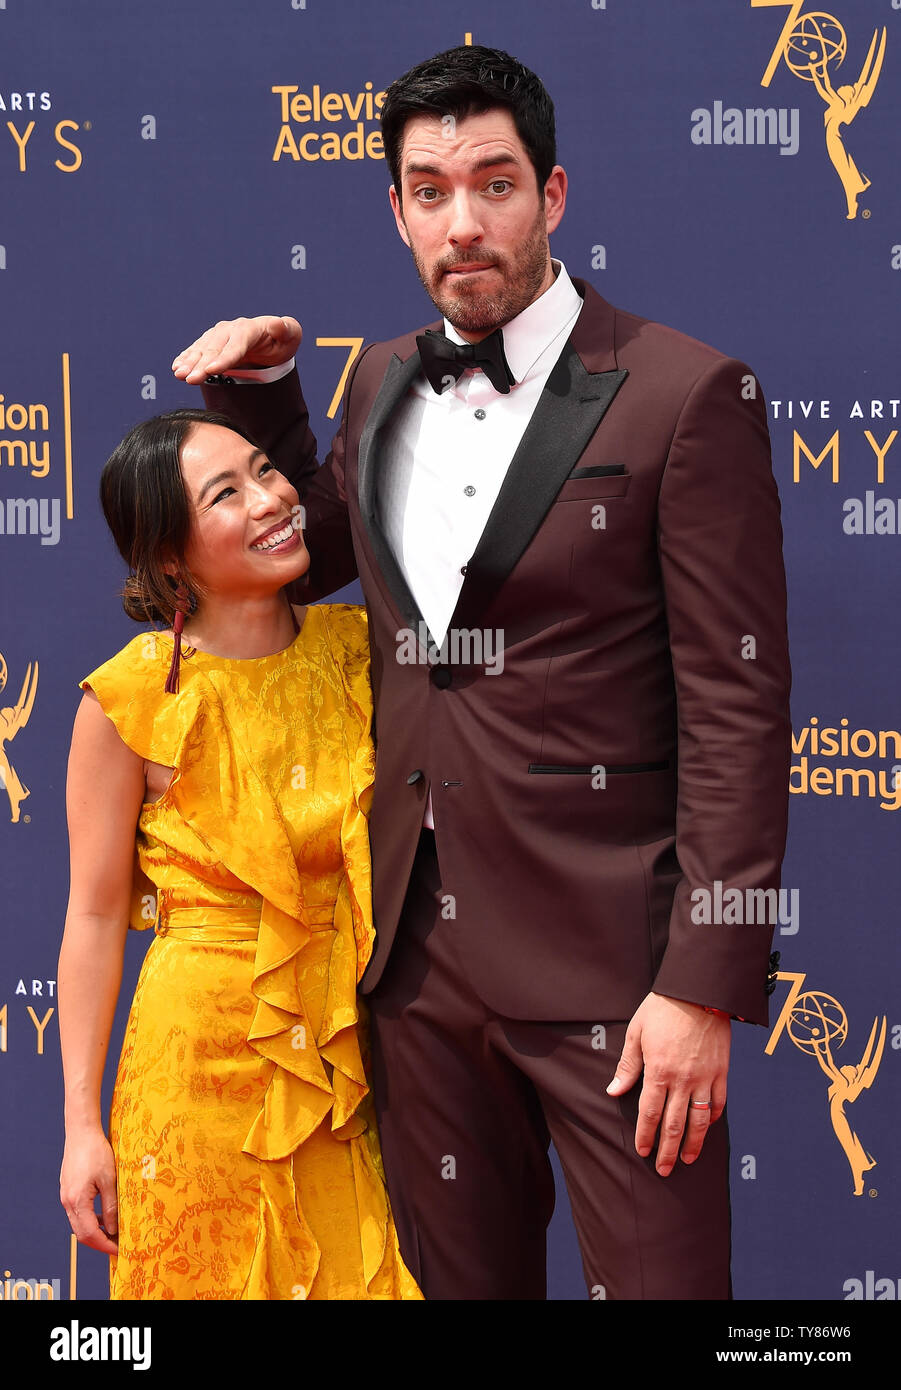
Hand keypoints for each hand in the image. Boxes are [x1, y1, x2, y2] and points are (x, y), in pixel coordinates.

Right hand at [60, 1129, 118, 1254]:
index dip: (105, 1245)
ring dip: (95, 1232)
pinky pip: (78, 1212)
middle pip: (82, 1233)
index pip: (90, 1234)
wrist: (81, 1131)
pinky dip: (91, 1219)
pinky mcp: (68, 1190)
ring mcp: (66, 1196)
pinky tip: (105, 1216)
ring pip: (79, 1224)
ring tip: (114, 1234)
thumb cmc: (96, 1152)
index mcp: (77, 1201)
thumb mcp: (109, 1179)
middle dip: (100, 1243)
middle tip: (118, 1246)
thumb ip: (111, 1206)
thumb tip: (114, 1229)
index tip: (120, 1250)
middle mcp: (68, 1201)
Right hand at [171, 314, 301, 383]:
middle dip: (200, 364)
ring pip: (202, 349)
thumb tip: (278, 324)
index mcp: (249, 328)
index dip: (223, 358)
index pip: (235, 345)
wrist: (272, 338)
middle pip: (214, 349)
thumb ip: (287, 329)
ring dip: (189, 362)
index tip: (212, 370)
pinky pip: (196, 350)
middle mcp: (230, 329)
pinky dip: (186, 357)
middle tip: (190, 378)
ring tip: (179, 374)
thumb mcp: (291, 334)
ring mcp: (219, 335)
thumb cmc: (283, 339)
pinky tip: (177, 367)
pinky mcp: (211, 343)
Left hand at [605, 991, 729, 1176]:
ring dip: (693, 1143)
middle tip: (664, 1170)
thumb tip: (614, 1091)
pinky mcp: (722, 1072)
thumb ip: (627, 1066)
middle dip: (668, 1150)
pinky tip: (708, 1128)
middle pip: (675, 1124)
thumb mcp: (636, 1033)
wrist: (699, 991)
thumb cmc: (662, 1009)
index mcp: (658, 1071)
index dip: (646, 1135)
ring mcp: (705, 1077)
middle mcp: (683, 1080)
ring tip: (687, 1159)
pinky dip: (714, 1118)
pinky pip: (719, 1102)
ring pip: (700, 1120)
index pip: (650, 1113)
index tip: (643, 1151)